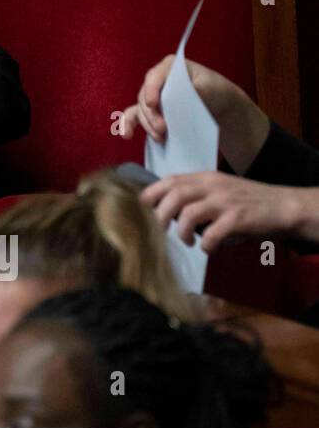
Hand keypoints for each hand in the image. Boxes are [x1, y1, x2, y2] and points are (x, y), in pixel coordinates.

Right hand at [118, 55, 268, 172]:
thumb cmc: (215, 90)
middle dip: (152, 115)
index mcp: (170, 67)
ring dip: (147, 124)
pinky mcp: (150, 110)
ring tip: (160, 138)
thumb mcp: (213, 87)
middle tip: (162, 129)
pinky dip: (128, 124)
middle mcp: (157, 79)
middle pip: (145, 96)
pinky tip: (126, 135)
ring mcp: (152, 95)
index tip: (154, 105)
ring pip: (141, 109)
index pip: (155, 77)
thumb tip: (193, 92)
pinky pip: (133, 115)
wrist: (218, 103)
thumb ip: (201, 89)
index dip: (151, 90)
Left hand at [141, 172, 309, 251]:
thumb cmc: (248, 202)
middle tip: (161, 231)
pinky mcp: (238, 218)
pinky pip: (212, 233)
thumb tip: (164, 211)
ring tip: (189, 241)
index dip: (151, 194)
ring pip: (189, 213)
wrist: (285, 206)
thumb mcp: (219, 191)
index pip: (170, 180)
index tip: (142, 209)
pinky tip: (208, 248)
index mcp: (205, 179)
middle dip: (160, 215)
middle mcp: (213, 186)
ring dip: (182, 232)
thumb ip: (196, 196)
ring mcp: (225, 201)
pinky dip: (205, 244)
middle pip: (174, 195)